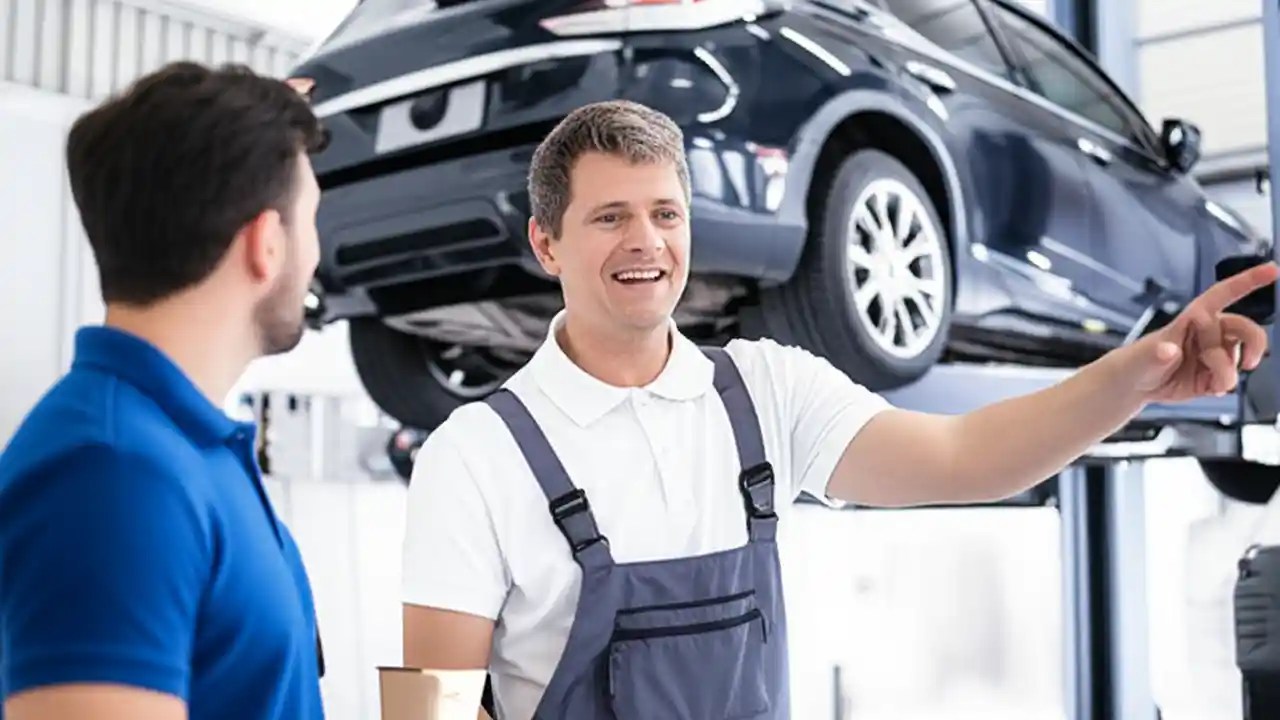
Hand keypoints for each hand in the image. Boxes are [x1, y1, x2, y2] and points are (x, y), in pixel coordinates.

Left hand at [1125, 261, 1277, 401]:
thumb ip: (1157, 354)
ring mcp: (1214, 353)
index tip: (1272, 269)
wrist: (1135, 386)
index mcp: (1193, 317)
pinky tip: (1206, 387)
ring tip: (1204, 381)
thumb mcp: (1143, 358)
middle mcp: (1209, 332)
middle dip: (1254, 344)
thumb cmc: (1136, 361)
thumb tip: (1168, 350)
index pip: (1223, 294)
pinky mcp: (1215, 373)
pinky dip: (1222, 386)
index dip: (1248, 280)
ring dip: (1225, 374)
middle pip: (1245, 329)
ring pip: (1236, 360)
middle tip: (1250, 362)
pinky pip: (1231, 379)